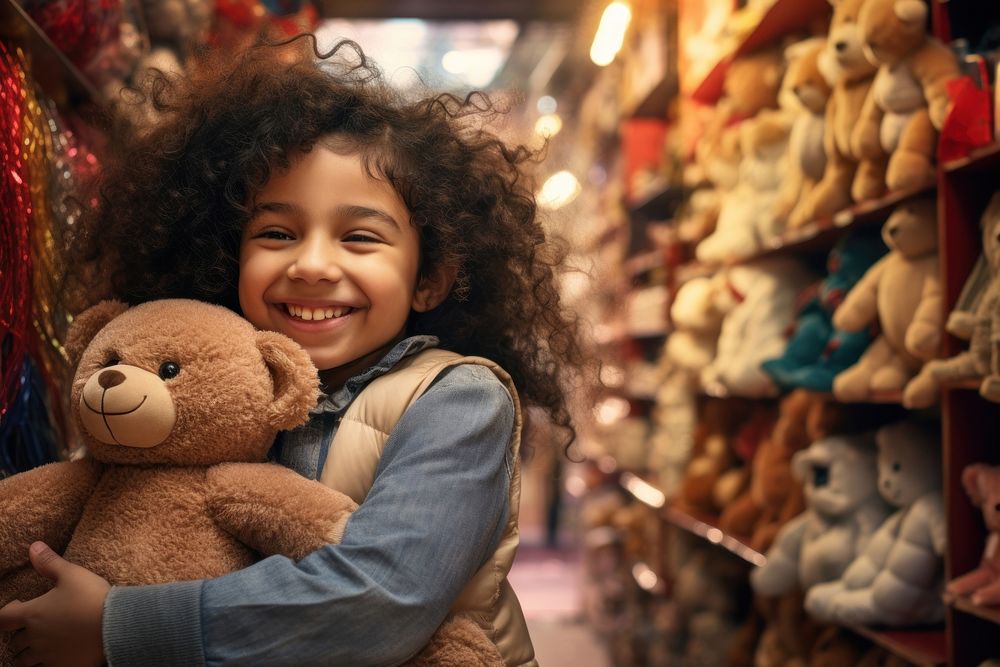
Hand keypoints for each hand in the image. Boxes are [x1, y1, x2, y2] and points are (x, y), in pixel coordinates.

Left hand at [0, 542, 108, 666]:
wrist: (117, 625)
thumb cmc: (92, 598)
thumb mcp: (72, 574)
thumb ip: (50, 562)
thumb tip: (33, 547)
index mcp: (33, 614)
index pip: (2, 619)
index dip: (4, 614)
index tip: (15, 607)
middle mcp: (35, 637)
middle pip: (14, 642)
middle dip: (19, 635)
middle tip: (31, 627)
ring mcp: (47, 655)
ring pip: (23, 660)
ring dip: (26, 653)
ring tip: (36, 647)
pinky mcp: (61, 666)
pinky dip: (40, 666)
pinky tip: (50, 658)